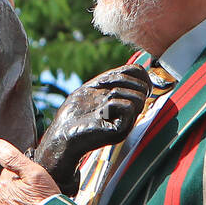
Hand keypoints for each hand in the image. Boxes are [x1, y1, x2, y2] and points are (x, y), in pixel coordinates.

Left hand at [32, 64, 149, 192]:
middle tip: (101, 89)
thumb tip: (135, 69)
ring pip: (139, 96)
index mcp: (123, 100)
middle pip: (143, 86)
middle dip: (121, 80)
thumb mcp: (94, 88)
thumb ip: (112, 78)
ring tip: (102, 103)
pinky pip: (129, 106)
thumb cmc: (73, 113)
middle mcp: (129, 112)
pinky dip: (112, 104)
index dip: (135, 72)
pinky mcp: (121, 130)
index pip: (143, 77)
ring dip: (117, 92)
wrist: (62, 135)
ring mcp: (127, 122)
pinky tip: (100, 113)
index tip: (113, 77)